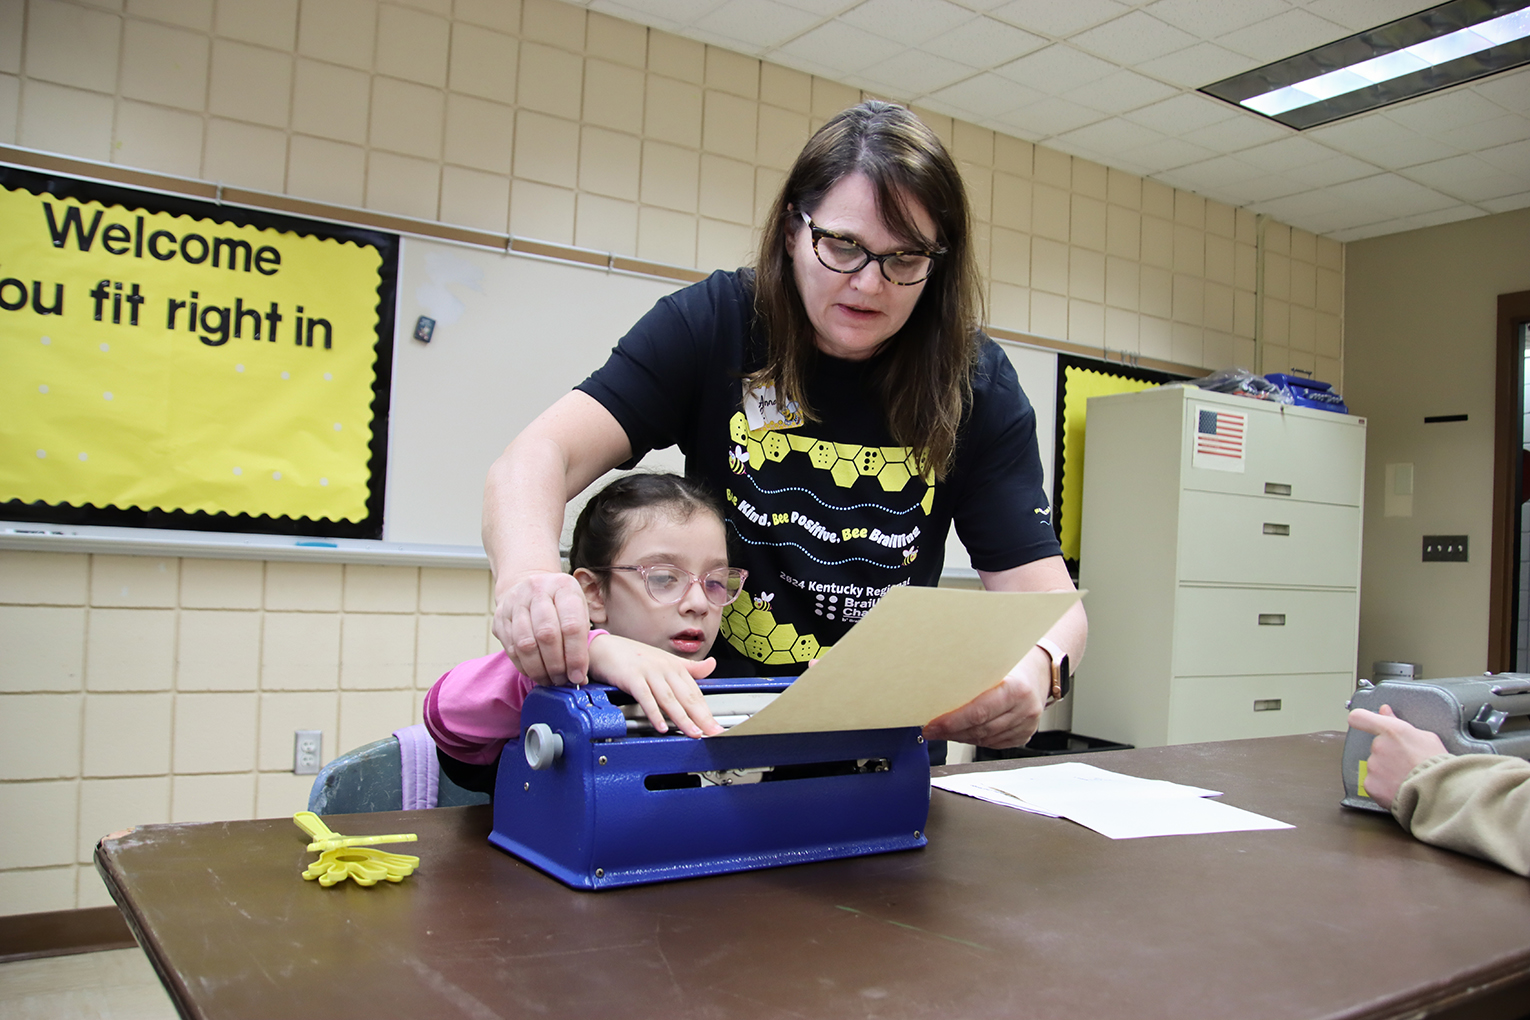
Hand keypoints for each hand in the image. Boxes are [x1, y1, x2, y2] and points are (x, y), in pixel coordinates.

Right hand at [493, 570, 592, 685]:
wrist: (529, 583)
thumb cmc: (560, 603)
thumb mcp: (579, 609)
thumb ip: (582, 640)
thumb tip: (580, 678)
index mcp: (564, 586)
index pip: (571, 625)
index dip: (575, 656)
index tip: (578, 676)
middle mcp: (538, 590)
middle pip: (546, 635)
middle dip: (556, 665)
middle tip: (562, 680)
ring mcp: (515, 602)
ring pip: (526, 644)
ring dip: (539, 669)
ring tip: (549, 680)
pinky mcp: (500, 616)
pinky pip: (511, 648)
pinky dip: (524, 666)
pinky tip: (535, 673)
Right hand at [588, 634, 722, 736]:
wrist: (604, 647)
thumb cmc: (632, 655)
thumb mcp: (664, 659)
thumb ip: (689, 667)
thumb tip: (712, 665)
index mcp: (674, 666)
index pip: (695, 692)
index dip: (707, 711)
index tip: (716, 725)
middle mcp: (664, 668)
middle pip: (686, 696)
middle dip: (702, 717)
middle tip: (713, 732)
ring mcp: (649, 673)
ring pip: (669, 699)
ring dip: (683, 718)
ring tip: (694, 732)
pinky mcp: (632, 678)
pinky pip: (646, 698)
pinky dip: (655, 713)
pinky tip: (662, 726)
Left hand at [922, 646, 1050, 748]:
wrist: (1041, 670)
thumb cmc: (1016, 662)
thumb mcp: (995, 661)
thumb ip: (971, 675)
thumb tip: (938, 686)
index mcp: (1016, 689)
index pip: (978, 713)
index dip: (952, 722)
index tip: (933, 724)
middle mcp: (1024, 710)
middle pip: (979, 729)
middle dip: (951, 731)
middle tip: (931, 729)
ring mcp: (1026, 725)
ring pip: (984, 739)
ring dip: (960, 737)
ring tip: (943, 730)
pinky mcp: (1023, 735)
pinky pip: (993, 743)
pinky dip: (976, 739)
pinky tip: (964, 732)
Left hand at [1348, 704, 1448, 808]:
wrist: (1441, 794)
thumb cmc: (1438, 766)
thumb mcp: (1426, 737)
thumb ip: (1398, 723)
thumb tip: (1385, 712)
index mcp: (1391, 731)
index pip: (1360, 717)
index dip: (1361, 720)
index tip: (1363, 722)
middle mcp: (1378, 747)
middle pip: (1375, 746)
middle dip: (1387, 753)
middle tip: (1405, 762)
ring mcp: (1373, 766)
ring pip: (1375, 765)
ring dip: (1386, 770)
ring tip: (1405, 776)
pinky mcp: (1371, 785)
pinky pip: (1373, 782)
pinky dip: (1383, 786)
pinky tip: (1399, 786)